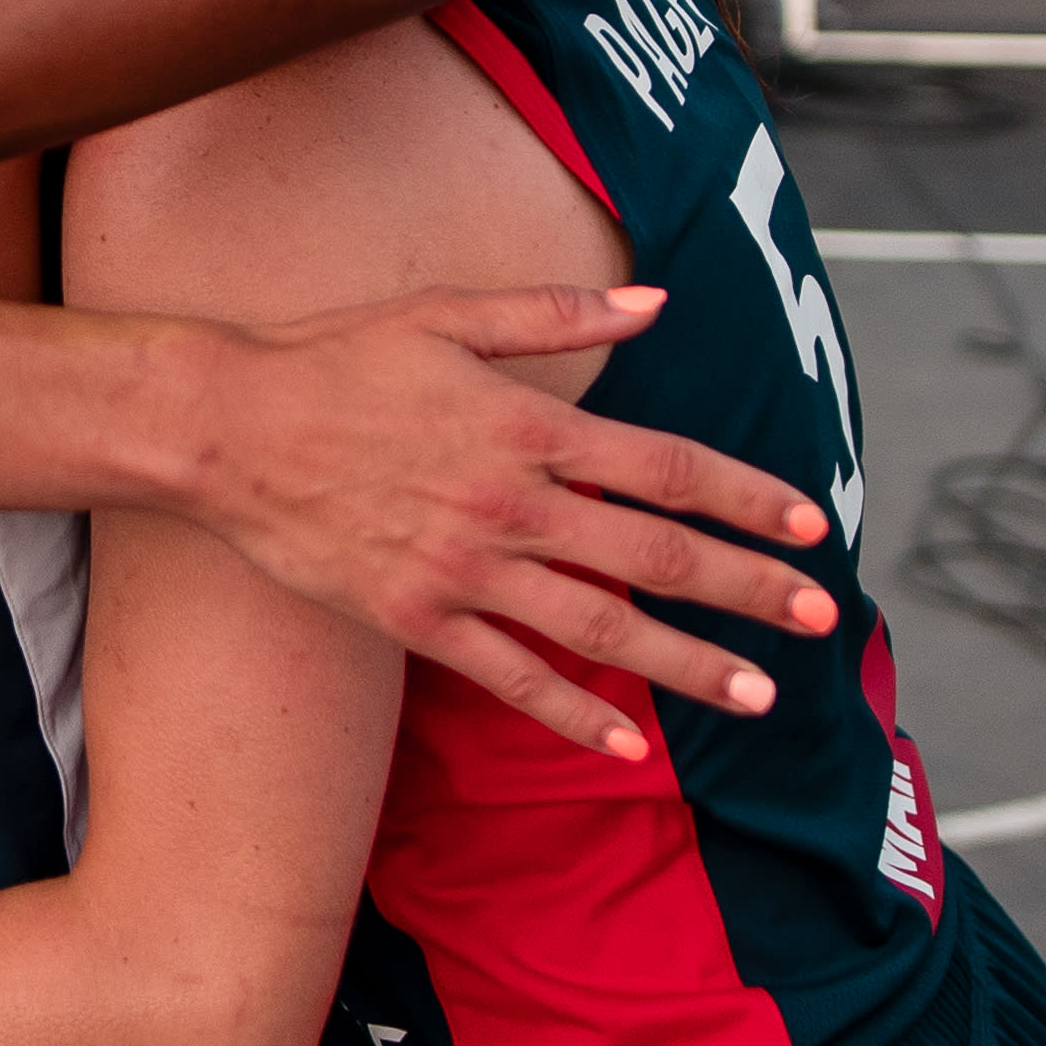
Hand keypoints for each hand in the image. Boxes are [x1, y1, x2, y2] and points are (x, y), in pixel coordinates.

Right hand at [174, 285, 837, 756]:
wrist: (223, 426)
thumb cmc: (333, 358)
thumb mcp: (445, 312)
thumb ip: (556, 312)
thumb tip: (655, 301)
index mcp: (523, 426)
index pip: (663, 466)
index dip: (743, 495)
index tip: (809, 524)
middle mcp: (507, 504)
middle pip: (654, 554)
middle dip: (747, 588)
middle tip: (821, 617)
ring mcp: (462, 568)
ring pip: (598, 627)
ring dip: (686, 664)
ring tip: (757, 694)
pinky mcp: (415, 618)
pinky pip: (508, 677)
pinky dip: (571, 713)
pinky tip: (627, 743)